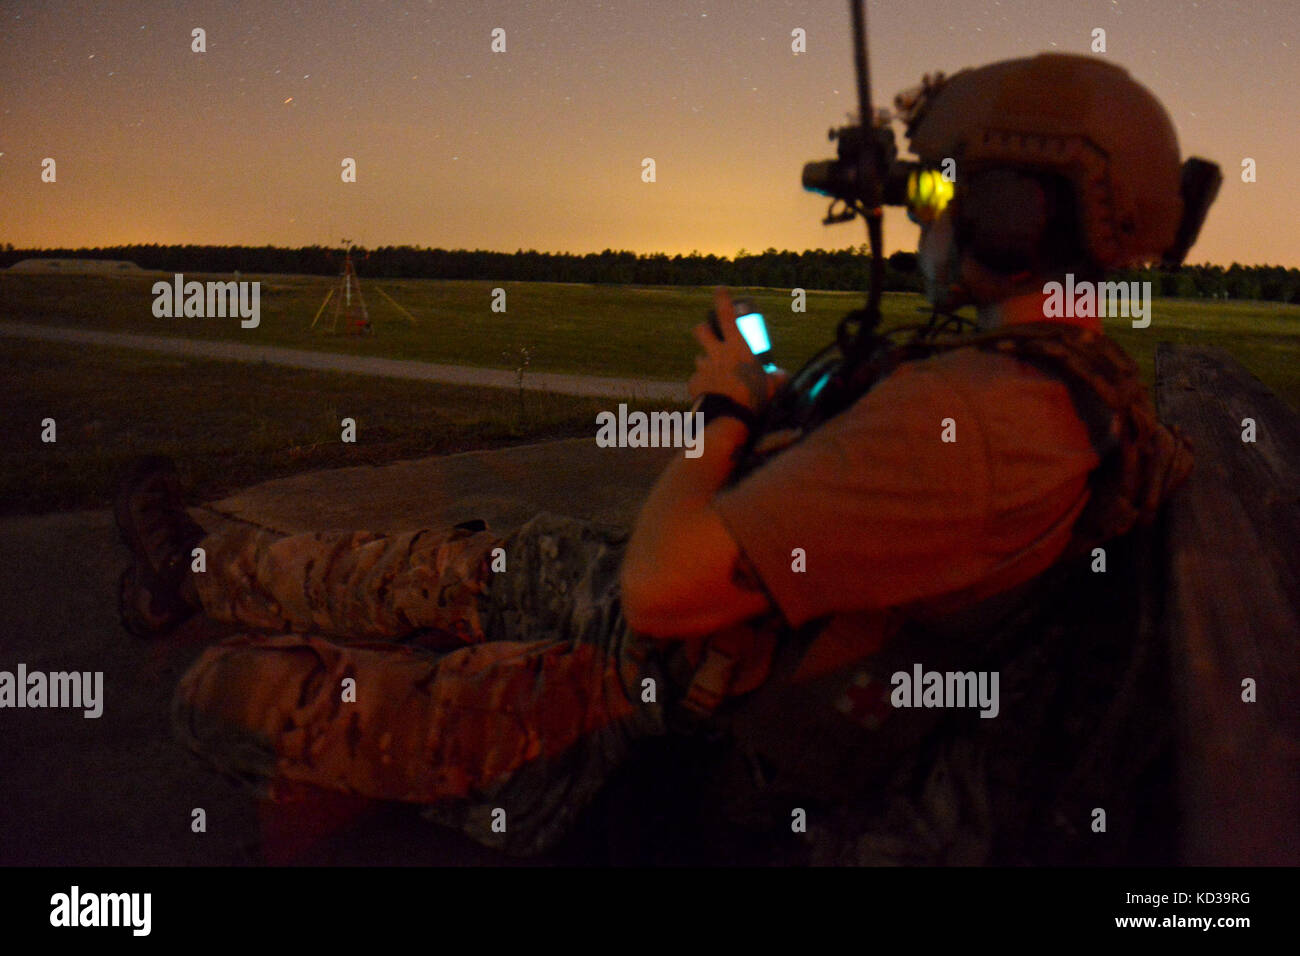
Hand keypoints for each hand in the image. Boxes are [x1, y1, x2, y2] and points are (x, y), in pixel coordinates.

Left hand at [688, 287, 787, 410]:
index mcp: (737, 347)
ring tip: (718, 377)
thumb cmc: (753, 397)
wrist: (728, 416)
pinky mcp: (694, 383)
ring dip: (707, 363)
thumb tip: (782, 375)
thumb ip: (777, 377)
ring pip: (699, 358)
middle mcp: (716, 353)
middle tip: (710, 337)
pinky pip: (697, 380)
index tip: (719, 289)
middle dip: (703, 330)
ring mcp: (703, 367)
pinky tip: (712, 395)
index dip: (722, 299)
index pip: (726, 316)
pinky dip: (703, 385)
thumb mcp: (772, 386)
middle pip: (700, 330)